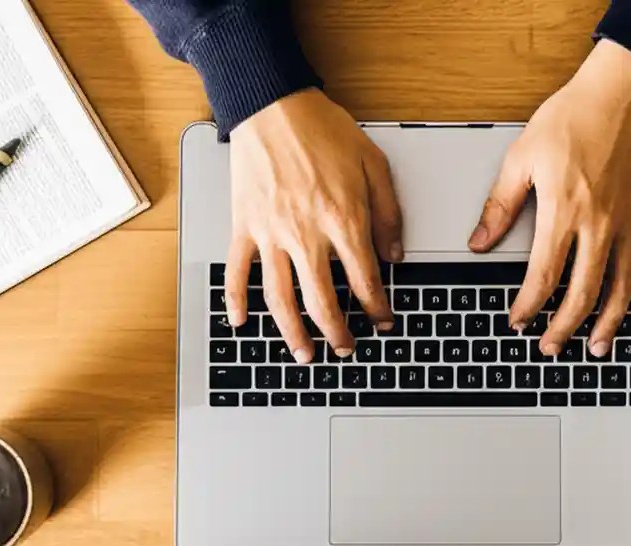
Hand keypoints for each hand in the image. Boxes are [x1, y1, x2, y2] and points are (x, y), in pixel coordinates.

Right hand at [226, 89, 401, 362]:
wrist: (273, 105)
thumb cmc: (322, 130)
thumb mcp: (373, 165)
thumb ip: (387, 214)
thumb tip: (394, 255)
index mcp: (343, 221)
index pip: (365, 282)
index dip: (377, 309)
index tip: (382, 322)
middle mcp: (307, 235)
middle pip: (323, 301)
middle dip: (338, 333)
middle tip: (346, 348)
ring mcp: (271, 234)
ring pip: (280, 298)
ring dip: (293, 333)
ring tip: (304, 354)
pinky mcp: (244, 226)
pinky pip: (237, 272)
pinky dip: (236, 301)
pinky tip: (241, 323)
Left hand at [468, 40, 630, 357]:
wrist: (622, 90)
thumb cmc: (573, 117)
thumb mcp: (521, 158)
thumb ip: (500, 206)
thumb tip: (480, 241)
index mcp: (563, 212)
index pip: (543, 277)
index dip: (529, 307)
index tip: (519, 320)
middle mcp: (600, 224)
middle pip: (583, 292)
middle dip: (565, 327)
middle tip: (551, 346)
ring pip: (623, 286)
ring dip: (610, 321)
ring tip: (598, 345)